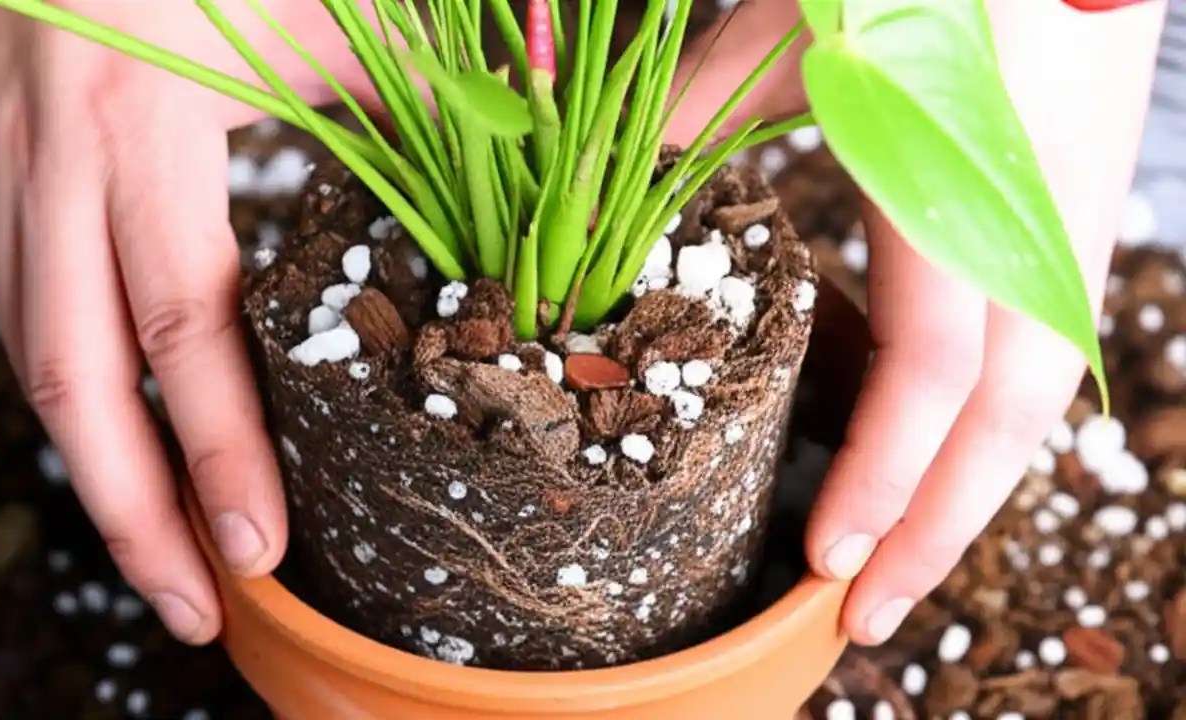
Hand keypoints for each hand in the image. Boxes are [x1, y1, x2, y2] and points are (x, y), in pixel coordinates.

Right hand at [0, 0, 369, 643]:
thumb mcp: (290, 10)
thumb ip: (395, 82)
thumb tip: (516, 136)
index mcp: (134, 131)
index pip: (181, 323)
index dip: (220, 447)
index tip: (260, 546)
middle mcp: (50, 181)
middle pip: (78, 388)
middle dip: (136, 519)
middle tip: (200, 611)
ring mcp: (1, 194)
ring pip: (39, 371)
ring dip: (102, 481)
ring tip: (169, 563)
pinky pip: (28, 327)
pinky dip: (82, 412)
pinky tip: (129, 455)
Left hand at [669, 0, 1164, 643]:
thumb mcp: (816, 10)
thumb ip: (722, 86)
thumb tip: (629, 154)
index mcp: (965, 181)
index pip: (936, 368)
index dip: (884, 475)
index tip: (825, 560)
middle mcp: (1036, 221)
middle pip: (1009, 417)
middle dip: (939, 531)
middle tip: (862, 620)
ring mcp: (1065, 218)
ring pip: (1033, 391)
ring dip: (967, 488)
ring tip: (895, 562)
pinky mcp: (1066, 208)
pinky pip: (1036, 343)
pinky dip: (984, 421)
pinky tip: (934, 456)